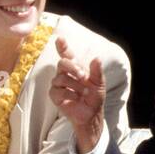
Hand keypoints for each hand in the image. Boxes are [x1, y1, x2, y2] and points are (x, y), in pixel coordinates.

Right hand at [48, 36, 105, 151]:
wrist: (91, 114)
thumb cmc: (94, 97)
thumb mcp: (99, 83)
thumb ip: (97, 71)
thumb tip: (97, 58)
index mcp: (76, 68)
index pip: (67, 55)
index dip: (62, 47)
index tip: (60, 39)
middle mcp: (65, 74)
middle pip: (62, 63)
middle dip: (72, 68)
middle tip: (83, 76)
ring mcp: (58, 84)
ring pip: (60, 78)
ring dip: (75, 85)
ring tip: (84, 92)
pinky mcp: (55, 95)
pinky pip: (58, 91)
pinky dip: (69, 94)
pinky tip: (76, 98)